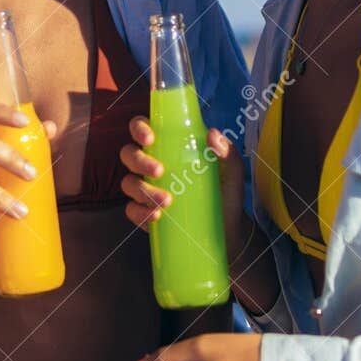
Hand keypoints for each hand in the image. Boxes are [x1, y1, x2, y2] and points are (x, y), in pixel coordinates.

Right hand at [120, 120, 242, 234]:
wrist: (226, 232)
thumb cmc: (225, 196)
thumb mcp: (232, 173)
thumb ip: (228, 152)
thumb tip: (212, 135)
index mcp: (169, 146)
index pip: (143, 128)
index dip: (139, 128)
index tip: (150, 138)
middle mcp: (152, 164)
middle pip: (129, 154)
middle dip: (140, 161)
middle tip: (159, 171)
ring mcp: (147, 189)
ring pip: (129, 183)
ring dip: (143, 190)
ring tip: (167, 201)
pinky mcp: (145, 213)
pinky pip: (131, 210)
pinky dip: (140, 212)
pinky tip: (156, 216)